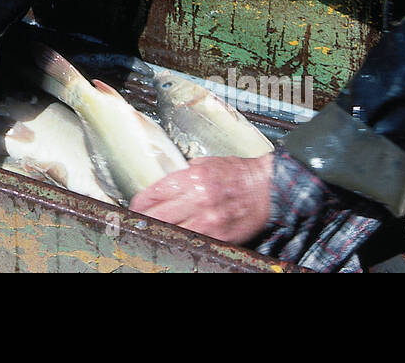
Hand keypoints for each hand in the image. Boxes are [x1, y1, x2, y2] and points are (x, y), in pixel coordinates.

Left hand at [130, 154, 273, 244]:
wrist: (268, 187)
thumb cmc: (239, 173)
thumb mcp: (208, 163)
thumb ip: (186, 172)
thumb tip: (166, 182)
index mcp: (194, 177)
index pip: (156, 192)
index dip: (141, 201)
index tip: (135, 205)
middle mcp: (199, 198)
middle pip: (159, 214)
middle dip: (144, 218)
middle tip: (138, 220)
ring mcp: (210, 220)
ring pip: (174, 231)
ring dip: (161, 231)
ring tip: (153, 230)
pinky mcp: (221, 236)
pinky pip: (195, 241)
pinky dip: (184, 240)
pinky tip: (177, 237)